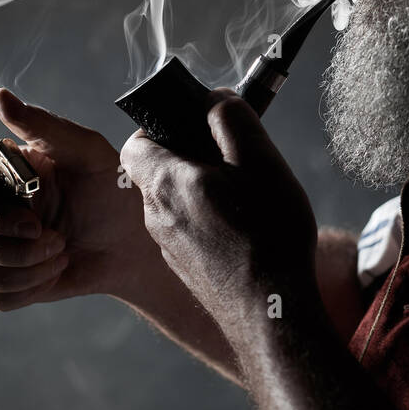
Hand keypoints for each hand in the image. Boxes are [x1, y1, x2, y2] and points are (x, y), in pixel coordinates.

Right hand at [0, 88, 149, 310]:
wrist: (132, 243)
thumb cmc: (112, 190)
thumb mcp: (89, 152)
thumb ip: (45, 125)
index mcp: (3, 176)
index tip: (35, 226)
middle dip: (22, 251)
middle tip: (61, 240)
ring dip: (31, 270)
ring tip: (63, 251)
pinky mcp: (8, 280)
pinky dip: (30, 290)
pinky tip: (56, 271)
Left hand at [119, 92, 318, 333]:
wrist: (272, 312)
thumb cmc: (267, 233)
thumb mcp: (259, 160)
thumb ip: (230, 118)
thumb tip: (213, 97)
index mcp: (164, 183)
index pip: (137, 141)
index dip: (164, 126)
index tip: (201, 128)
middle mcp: (156, 216)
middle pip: (159, 170)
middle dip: (193, 157)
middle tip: (237, 161)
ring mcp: (170, 248)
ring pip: (176, 202)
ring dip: (203, 191)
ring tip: (249, 198)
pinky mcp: (187, 270)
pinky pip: (190, 230)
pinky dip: (210, 221)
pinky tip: (247, 231)